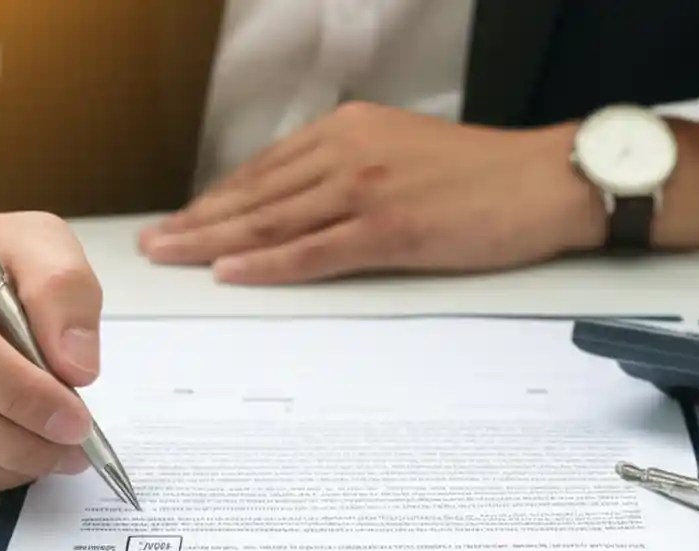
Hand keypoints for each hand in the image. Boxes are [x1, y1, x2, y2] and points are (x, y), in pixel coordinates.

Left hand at [138, 102, 606, 283]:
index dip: (217, 198)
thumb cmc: (484, 173)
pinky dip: (264, 264)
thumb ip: (352, 167)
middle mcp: (348, 151)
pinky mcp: (387, 229)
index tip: (183, 217)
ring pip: (269, 220)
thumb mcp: (404, 150)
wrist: (545, 179)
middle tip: (154, 243)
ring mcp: (364, 189)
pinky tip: (229, 272)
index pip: (265, 168)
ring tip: (170, 257)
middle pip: (255, 193)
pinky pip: (310, 251)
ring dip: (211, 241)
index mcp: (350, 129)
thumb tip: (308, 200)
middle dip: (196, 220)